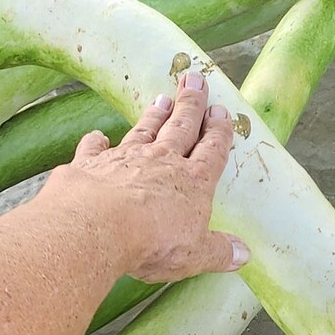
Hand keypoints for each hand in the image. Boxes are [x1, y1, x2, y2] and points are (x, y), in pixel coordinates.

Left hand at [39, 69, 250, 284]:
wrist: (96, 226)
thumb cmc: (153, 242)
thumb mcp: (195, 254)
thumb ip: (218, 252)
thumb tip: (243, 256)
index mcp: (193, 182)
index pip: (212, 150)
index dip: (218, 131)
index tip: (221, 111)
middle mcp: (162, 162)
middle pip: (181, 127)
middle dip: (191, 104)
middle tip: (195, 79)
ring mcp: (126, 159)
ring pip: (144, 130)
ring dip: (155, 114)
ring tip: (162, 97)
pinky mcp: (91, 164)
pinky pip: (95, 148)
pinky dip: (96, 141)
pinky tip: (97, 135)